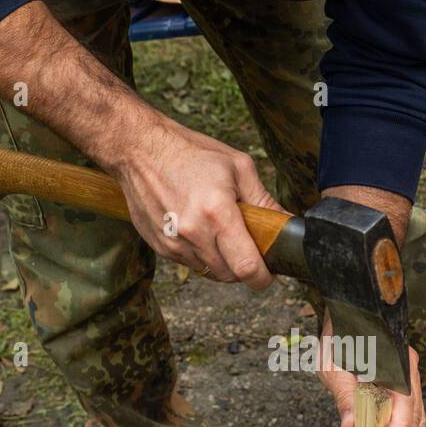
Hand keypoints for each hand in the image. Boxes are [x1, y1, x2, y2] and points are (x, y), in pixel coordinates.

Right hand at [105, 109, 282, 288]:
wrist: (139, 149)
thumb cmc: (190, 152)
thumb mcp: (238, 167)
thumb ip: (264, 200)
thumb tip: (286, 224)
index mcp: (217, 213)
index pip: (247, 267)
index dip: (263, 277)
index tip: (270, 273)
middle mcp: (194, 233)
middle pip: (230, 275)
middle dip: (244, 267)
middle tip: (248, 247)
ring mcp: (174, 243)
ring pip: (210, 272)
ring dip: (222, 262)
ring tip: (221, 233)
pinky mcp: (160, 247)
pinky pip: (191, 264)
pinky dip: (202, 255)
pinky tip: (200, 230)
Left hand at [317, 309, 424, 426]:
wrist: (345, 313)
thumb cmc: (337, 336)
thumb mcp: (332, 362)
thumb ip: (344, 393)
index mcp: (396, 360)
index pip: (405, 403)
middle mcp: (408, 371)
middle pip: (415, 419)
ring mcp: (408, 383)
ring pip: (415, 424)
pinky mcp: (401, 393)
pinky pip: (407, 421)